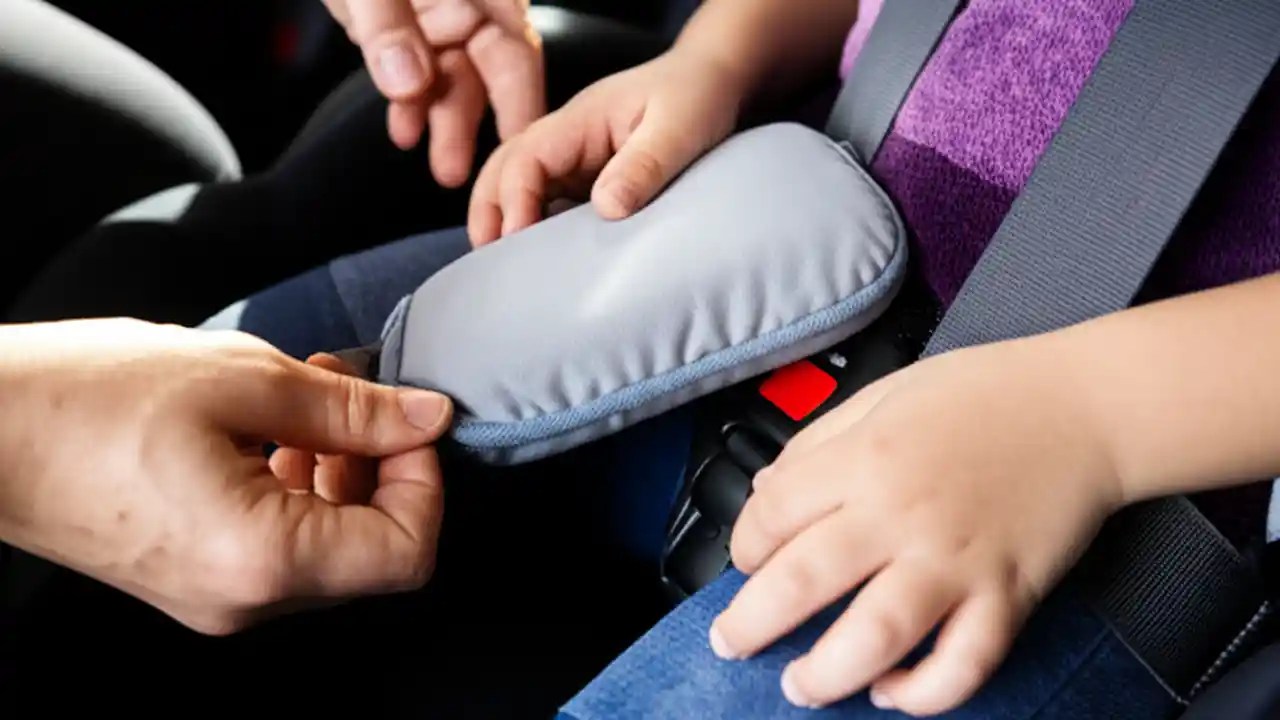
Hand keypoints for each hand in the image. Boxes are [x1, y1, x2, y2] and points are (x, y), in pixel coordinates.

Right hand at [0, 319, 452, 634]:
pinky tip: (269, 432)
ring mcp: (216, 598)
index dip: (425, 483)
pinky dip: (298, 490)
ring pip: (329, 548)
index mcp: (265, 560)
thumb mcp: (245, 381)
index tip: (405, 425)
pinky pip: (280, 547)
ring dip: (340, 474)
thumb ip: (355, 411)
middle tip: (348, 393)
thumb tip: (430, 419)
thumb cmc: (93, 396)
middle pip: (372, 553)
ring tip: (304, 401)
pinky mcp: (193, 579)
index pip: (407, 553)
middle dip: (381, 469)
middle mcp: (245, 601)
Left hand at [322, 0, 544, 186]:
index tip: (522, 151)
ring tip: (438, 166)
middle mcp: (469, 3)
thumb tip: (410, 84)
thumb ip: (389, 26)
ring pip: (452, 78)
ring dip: (442, 121)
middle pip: (487, 71)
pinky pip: (418, 74)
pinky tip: (402, 131)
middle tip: (462, 174)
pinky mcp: (407, 29)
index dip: (521, 103)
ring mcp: (437, 16)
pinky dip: (410, 103)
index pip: (514, 51)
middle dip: (474, 123)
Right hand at [466, 46, 750, 245]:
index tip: (518, 238)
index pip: (526, 158)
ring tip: (505, 268)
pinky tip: (542, 259)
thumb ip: (644, 165)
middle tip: (488, 262)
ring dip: (504, 220)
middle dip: (487, 212)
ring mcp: (573, 157)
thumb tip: (607, 209)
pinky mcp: (585, 176)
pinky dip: (534, 225)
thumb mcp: (679, 129)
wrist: (712, 80)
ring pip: (518, 186)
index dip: (515, 198)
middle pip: (503, 170)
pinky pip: (547, 199)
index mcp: (580, 121)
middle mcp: (566, 138)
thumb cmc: (697, 96)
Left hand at [710, 340, 1123, 714]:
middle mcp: (902, 513)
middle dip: (753, 624)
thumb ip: (819, 444)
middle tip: (733, 643)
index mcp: (866, 457)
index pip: (774, 514)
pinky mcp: (1008, 593)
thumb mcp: (884, 394)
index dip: (745, 545)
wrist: (1086, 405)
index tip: (747, 561)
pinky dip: (925, 691)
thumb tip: (767, 493)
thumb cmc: (986, 393)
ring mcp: (957, 559)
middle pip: (804, 582)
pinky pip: (964, 662)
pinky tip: (892, 693)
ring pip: (876, 635)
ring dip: (827, 673)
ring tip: (800, 686)